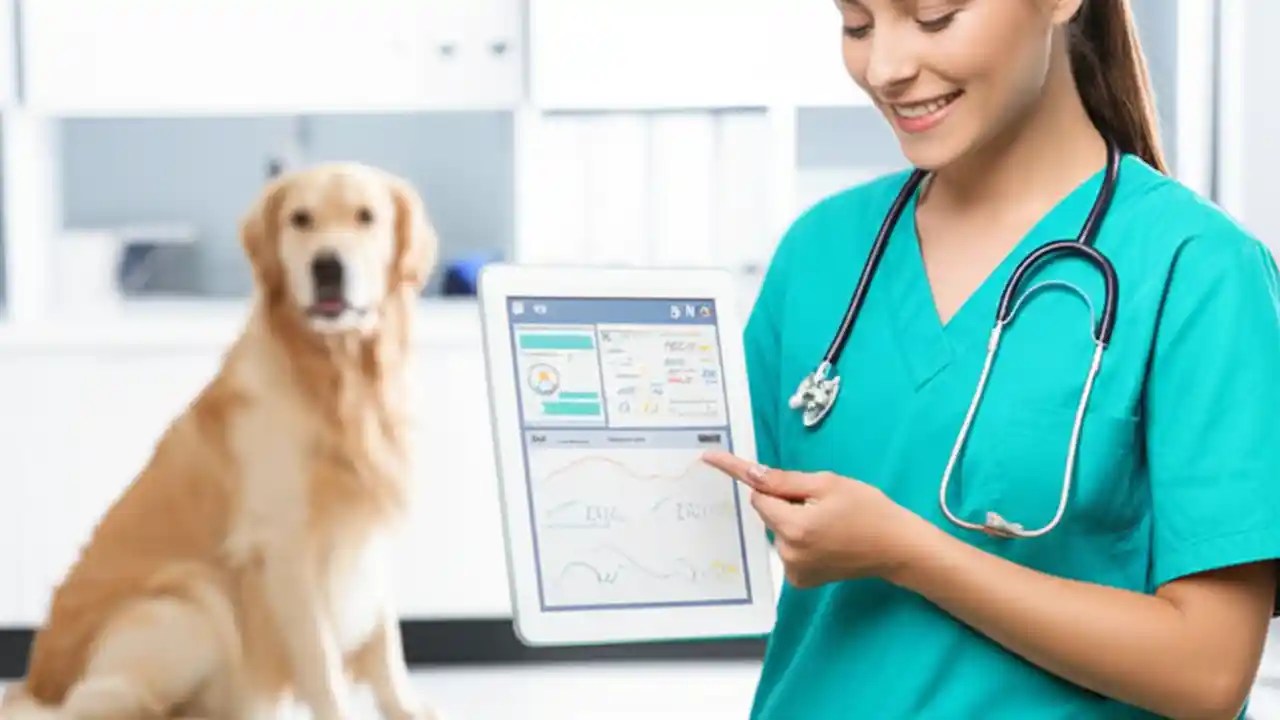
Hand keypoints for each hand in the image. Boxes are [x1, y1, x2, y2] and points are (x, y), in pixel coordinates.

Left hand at [702, 451, 930, 587]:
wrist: (896, 547)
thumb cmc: (868, 509)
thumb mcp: (828, 484)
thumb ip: (785, 481)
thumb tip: (750, 474)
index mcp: (795, 527)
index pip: (760, 498)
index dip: (759, 481)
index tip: (710, 457)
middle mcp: (788, 553)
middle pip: (769, 515)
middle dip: (786, 503)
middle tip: (820, 502)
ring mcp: (794, 571)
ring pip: (778, 531)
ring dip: (793, 521)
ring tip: (829, 521)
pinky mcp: (801, 580)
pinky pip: (787, 548)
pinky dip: (799, 539)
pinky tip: (825, 539)